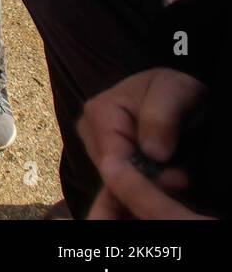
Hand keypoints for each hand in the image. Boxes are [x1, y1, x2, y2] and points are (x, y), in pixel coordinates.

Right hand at [78, 68, 209, 219]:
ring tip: (178, 172)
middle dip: (147, 181)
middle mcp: (89, 131)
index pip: (112, 162)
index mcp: (98, 114)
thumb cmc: (173, 88)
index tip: (178, 181)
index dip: (142, 179)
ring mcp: (95, 144)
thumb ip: (161, 120)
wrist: (175, 91)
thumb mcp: (174, 93)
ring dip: (148, 183)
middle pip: (112, 173)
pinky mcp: (106, 154)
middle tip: (183, 176)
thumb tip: (154, 154)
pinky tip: (163, 176)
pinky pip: (122, 177)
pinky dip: (143, 183)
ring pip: (117, 178)